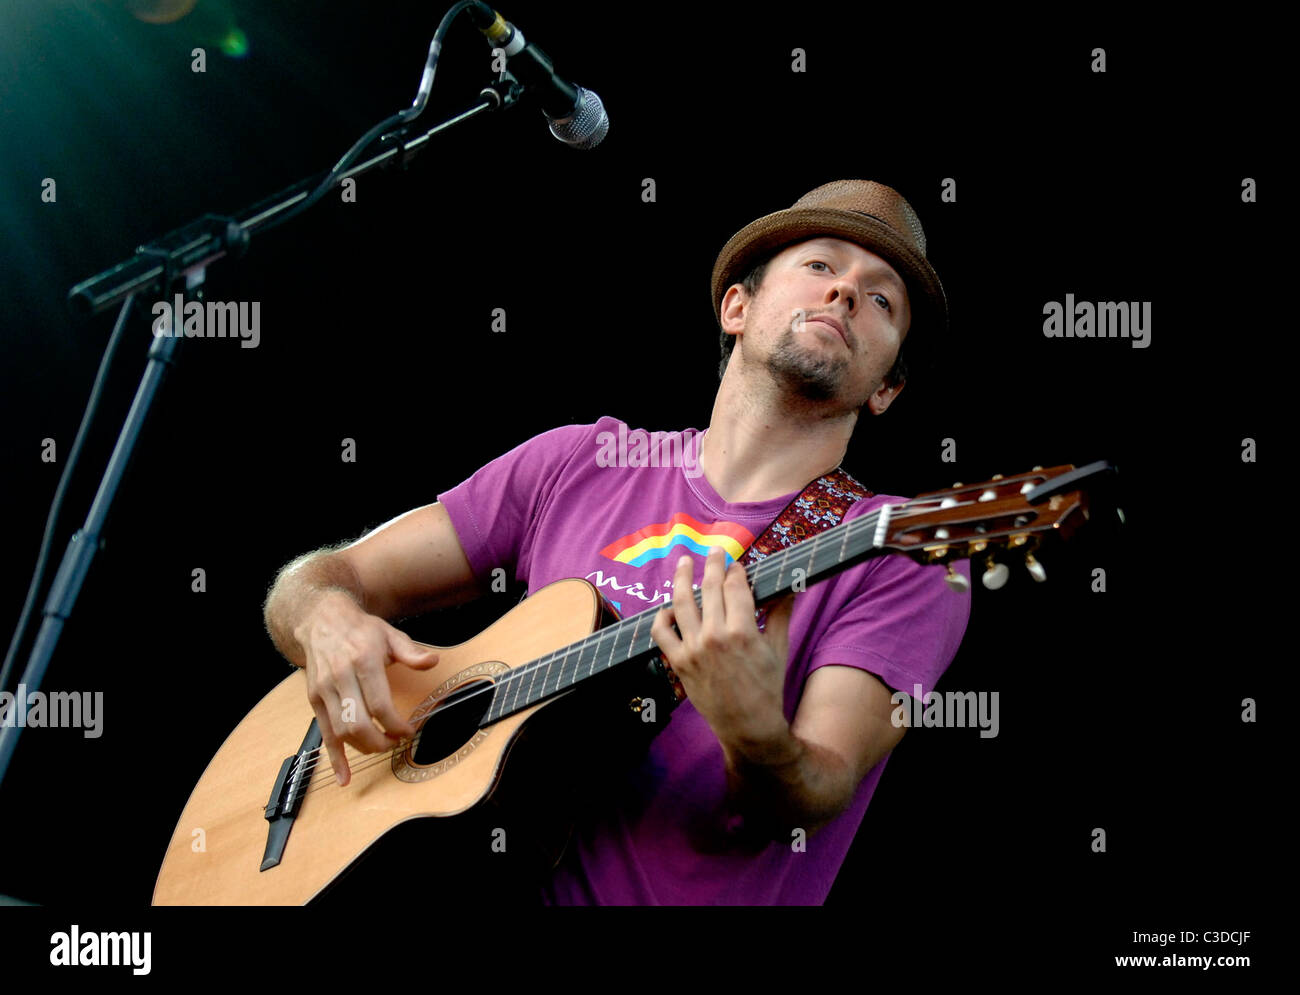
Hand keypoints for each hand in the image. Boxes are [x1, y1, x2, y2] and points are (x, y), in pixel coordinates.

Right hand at [293, 590, 439, 785]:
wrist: (321, 620)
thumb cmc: (360, 630)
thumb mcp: (390, 634)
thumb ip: (411, 652)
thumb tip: (432, 661)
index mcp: (363, 661)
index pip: (379, 704)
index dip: (396, 724)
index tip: (409, 731)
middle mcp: (340, 677)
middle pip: (358, 723)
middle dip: (379, 742)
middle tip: (394, 743)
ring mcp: (324, 690)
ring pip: (341, 732)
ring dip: (363, 748)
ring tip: (380, 747)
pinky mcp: (314, 700)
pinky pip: (324, 734)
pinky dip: (335, 758)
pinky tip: (344, 776)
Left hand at [650, 548, 796, 758]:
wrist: (747, 726)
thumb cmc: (767, 688)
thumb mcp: (779, 649)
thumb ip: (781, 614)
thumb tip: (791, 587)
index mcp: (742, 631)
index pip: (736, 587)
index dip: (736, 572)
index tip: (736, 565)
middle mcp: (715, 636)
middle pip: (710, 587)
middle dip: (713, 564)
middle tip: (715, 551)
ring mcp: (693, 648)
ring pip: (682, 602)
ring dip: (682, 577)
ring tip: (684, 561)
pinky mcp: (678, 662)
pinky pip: (661, 632)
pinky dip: (663, 616)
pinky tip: (670, 607)